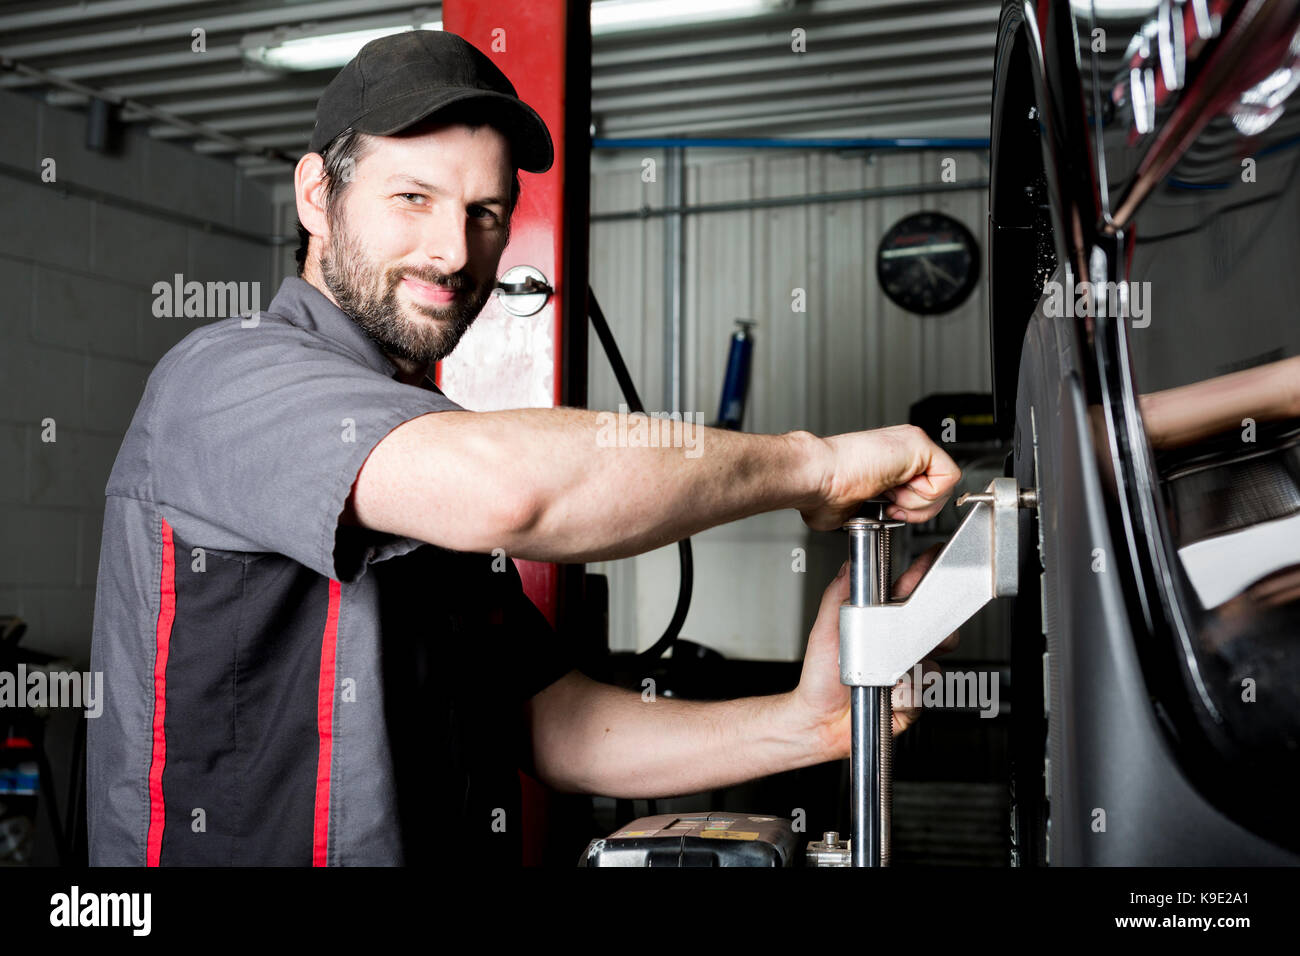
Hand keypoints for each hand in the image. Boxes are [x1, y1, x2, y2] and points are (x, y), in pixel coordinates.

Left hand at [791, 543, 958, 756]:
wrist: (820, 721)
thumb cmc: (820, 677)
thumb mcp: (824, 631)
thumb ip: (836, 597)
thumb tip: (847, 567)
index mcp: (881, 623)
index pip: (910, 594)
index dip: (925, 576)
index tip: (935, 559)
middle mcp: (899, 646)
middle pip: (937, 628)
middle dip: (936, 630)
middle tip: (915, 636)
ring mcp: (909, 672)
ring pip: (934, 661)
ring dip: (910, 669)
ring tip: (883, 675)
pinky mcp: (914, 699)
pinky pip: (924, 691)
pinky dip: (906, 693)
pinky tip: (887, 694)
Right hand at [800, 424, 959, 530]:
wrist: (816, 476)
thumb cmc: (824, 490)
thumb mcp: (859, 506)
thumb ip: (880, 508)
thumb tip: (880, 517)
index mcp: (890, 460)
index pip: (926, 490)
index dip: (911, 510)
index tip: (887, 511)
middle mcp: (904, 449)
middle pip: (939, 489)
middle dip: (916, 509)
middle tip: (889, 505)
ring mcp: (913, 443)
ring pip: (945, 486)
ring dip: (916, 504)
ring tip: (887, 494)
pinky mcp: (920, 444)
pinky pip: (947, 479)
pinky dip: (924, 495)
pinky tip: (896, 489)